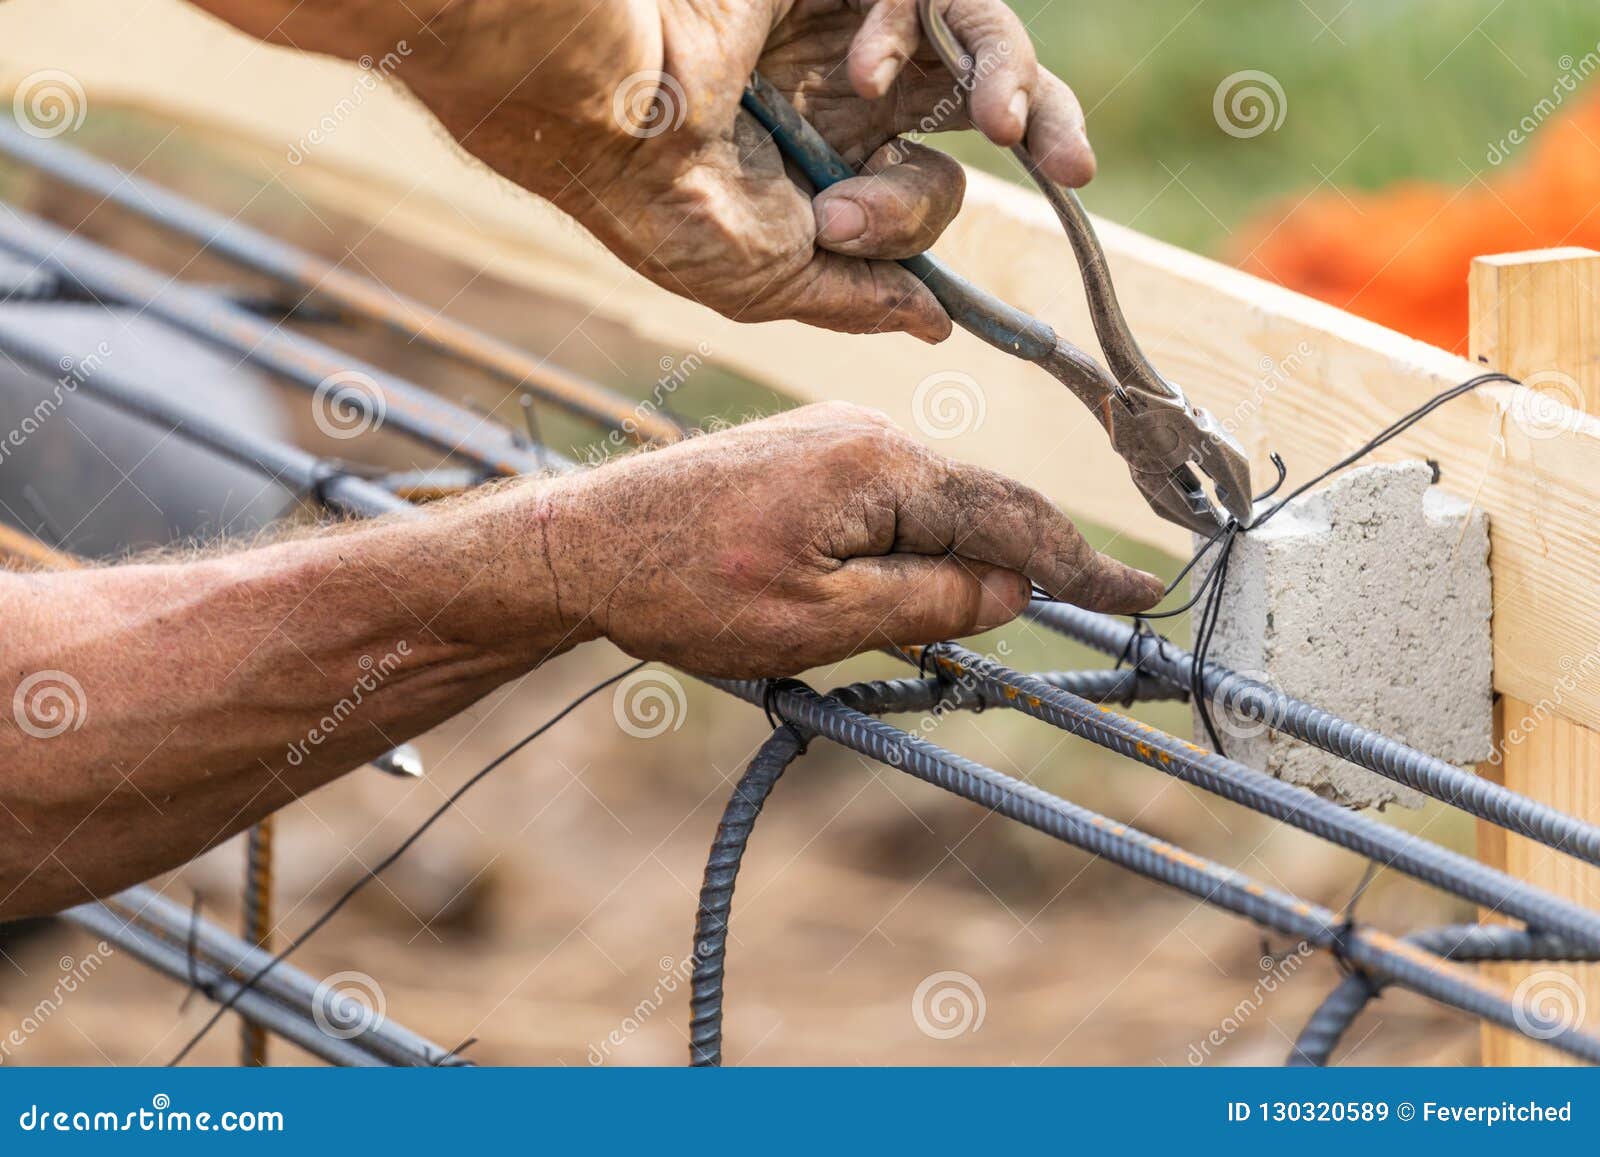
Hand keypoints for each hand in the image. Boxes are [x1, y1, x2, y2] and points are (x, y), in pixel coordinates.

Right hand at [408, 0, 1093, 342]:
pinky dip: (918, 36)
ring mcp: (845, 24)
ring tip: (1004, 123)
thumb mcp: (772, 280)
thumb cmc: (669, 207)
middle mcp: (846, 95)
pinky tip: (865, 72)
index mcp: (829, 169)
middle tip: (1074, 168)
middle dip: (1040, 127)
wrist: (609, 115)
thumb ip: (859, 298)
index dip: (922, 220)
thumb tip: (935, 329)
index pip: (925, 188)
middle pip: (977, 100)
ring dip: (1011, 85)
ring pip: (974, 40)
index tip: (879, 242)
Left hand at [539, 403, 1160, 677]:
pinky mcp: (804, 452)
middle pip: (976, 505)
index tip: (1137, 591)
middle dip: (1024, 564)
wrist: (583, 543)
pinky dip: (910, 545)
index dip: (1079, 562)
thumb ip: (926, 603)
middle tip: (1082, 608)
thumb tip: (1010, 590)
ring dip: (955, 562)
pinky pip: (885, 500)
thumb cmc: (686, 588)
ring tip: (960, 624)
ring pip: (929, 506)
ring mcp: (832, 436)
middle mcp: (866, 433)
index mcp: (880, 469)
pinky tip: (898, 587)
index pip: (1010, 517)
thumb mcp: (819, 621)